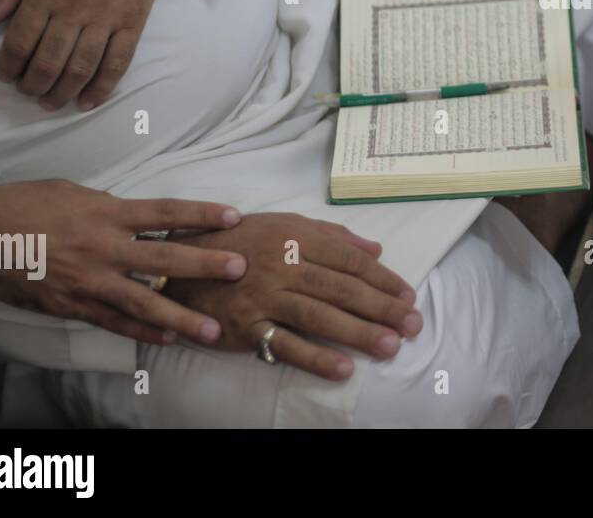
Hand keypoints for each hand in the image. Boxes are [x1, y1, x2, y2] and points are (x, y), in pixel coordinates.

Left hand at [0, 0, 186, 111]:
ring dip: (63, 92)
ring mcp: (109, 16)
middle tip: (28, 91)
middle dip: (33, 84)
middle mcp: (76, 6)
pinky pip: (118, 61)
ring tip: (52, 102)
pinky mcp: (135, 20)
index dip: (8, 65)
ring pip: (82, 67)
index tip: (5, 75)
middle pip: (49, 61)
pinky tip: (89, 100)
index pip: (20, 41)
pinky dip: (103, 86)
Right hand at [0, 180, 245, 344]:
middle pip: (165, 256)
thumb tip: (140, 216)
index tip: (234, 216)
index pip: (166, 211)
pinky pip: (113, 321)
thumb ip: (111, 206)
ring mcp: (88, 280)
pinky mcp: (71, 305)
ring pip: (144, 300)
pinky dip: (141, 331)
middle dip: (205, 264)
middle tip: (239, 269)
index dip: (201, 214)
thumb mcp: (73, 193)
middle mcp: (103, 247)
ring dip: (181, 316)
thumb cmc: (24, 206)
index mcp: (106, 212)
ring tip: (212, 330)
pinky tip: (166, 337)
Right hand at [164, 213, 421, 380]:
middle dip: (382, 307)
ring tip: (391, 345)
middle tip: (413, 323)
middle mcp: (283, 264)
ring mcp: (265, 297)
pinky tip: (342, 369)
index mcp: (296, 236)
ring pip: (320, 315)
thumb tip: (376, 248)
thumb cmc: (238, 243)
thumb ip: (331, 236)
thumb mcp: (283, 225)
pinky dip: (315, 357)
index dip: (383, 278)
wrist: (178, 265)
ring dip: (359, 332)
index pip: (349, 259)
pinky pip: (285, 344)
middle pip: (342, 288)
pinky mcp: (247, 326)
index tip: (408, 295)